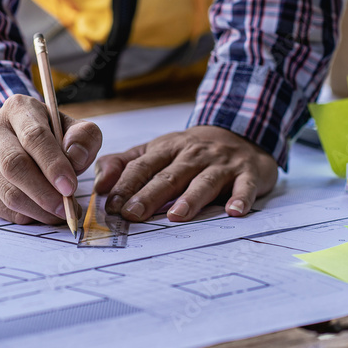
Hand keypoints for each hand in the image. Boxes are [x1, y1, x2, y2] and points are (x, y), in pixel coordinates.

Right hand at [0, 94, 101, 223]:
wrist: (21, 139)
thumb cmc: (53, 135)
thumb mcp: (74, 128)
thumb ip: (83, 137)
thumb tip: (76, 156)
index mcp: (18, 109)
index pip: (33, 136)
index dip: (53, 164)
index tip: (70, 186)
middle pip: (14, 166)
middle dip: (44, 192)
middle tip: (66, 208)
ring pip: (7, 192)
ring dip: (37, 209)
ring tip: (60, 213)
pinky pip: (0, 208)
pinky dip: (25, 216)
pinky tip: (42, 213)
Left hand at [94, 126, 277, 222]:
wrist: (241, 132)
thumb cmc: (191, 151)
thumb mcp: (156, 150)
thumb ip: (125, 164)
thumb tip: (99, 185)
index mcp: (167, 149)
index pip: (143, 166)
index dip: (126, 185)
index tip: (112, 206)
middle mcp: (193, 155)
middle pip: (169, 176)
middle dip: (150, 195)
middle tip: (133, 214)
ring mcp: (222, 164)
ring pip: (204, 181)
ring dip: (191, 198)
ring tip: (177, 216)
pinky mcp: (248, 173)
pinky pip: (245, 186)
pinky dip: (241, 198)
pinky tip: (234, 211)